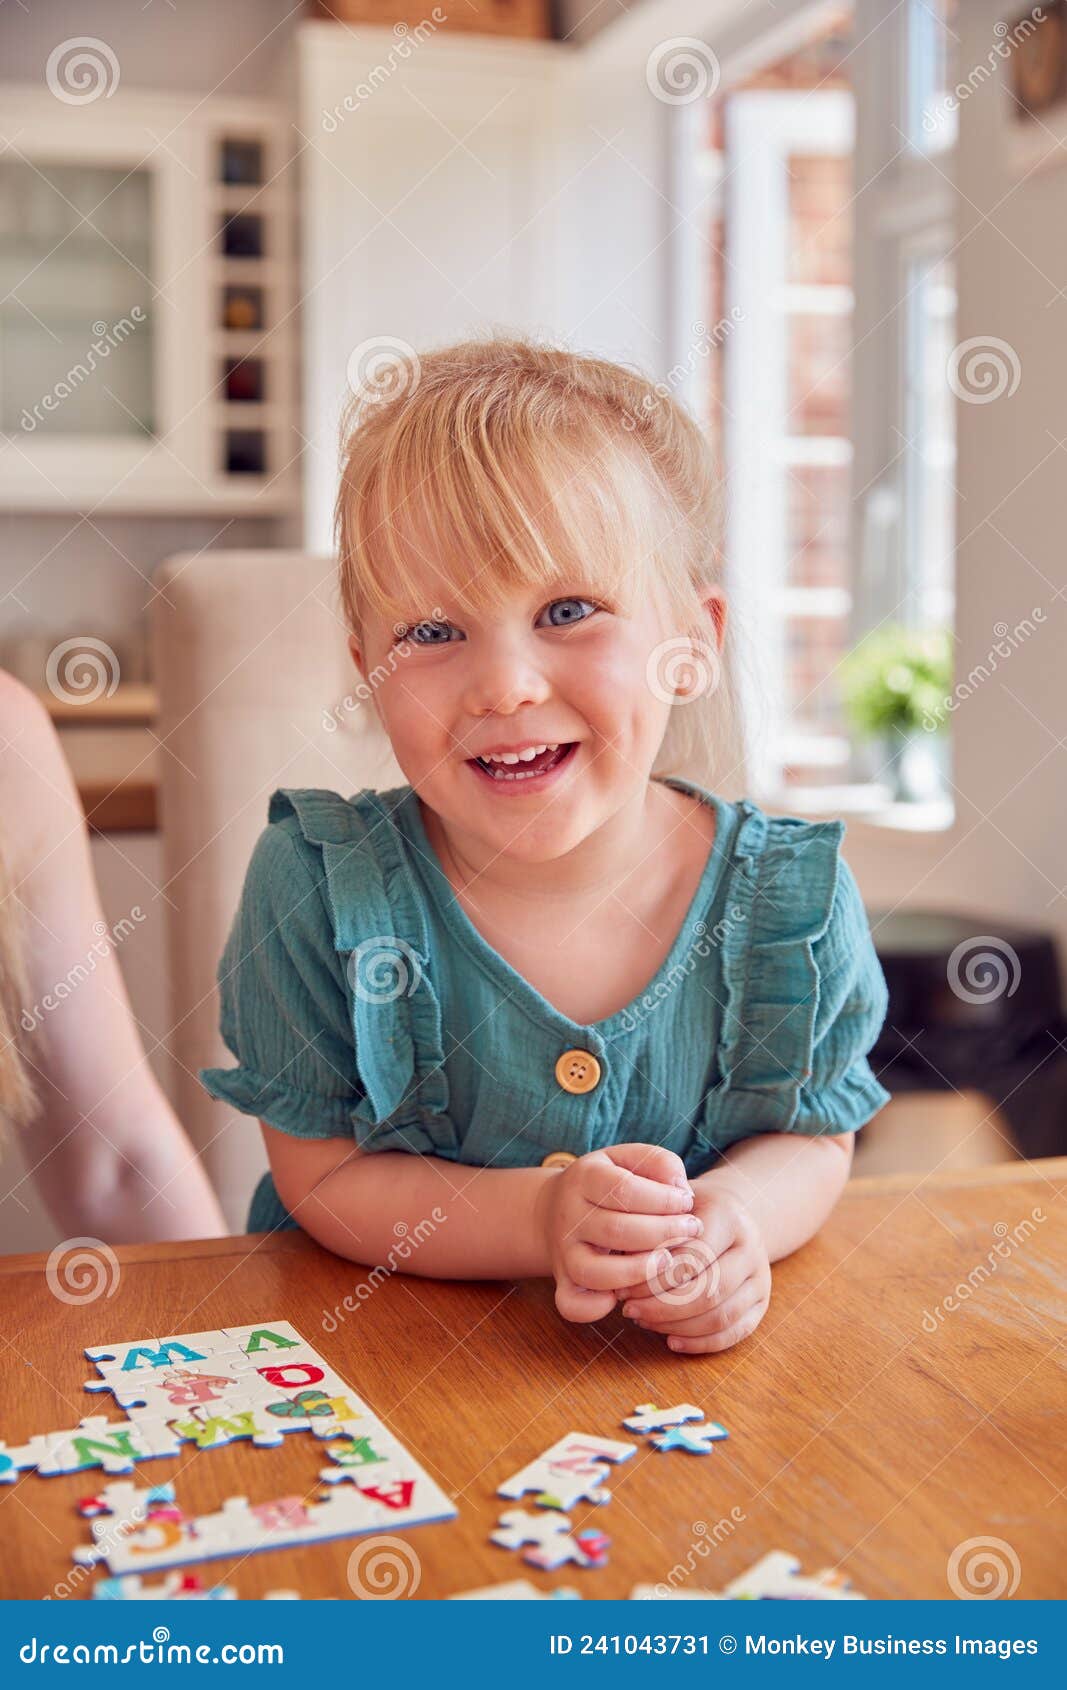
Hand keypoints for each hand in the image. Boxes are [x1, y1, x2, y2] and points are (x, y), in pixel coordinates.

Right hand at [539, 1143, 703, 1324]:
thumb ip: (659, 1163)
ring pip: (594, 1272)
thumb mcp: (629, 1159)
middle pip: (615, 1231)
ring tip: (667, 1262)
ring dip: (638, 1272)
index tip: (687, 1202)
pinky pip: (571, 1304)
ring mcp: (564, 1252)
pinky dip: (596, 1309)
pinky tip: (627, 1295)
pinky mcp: (563, 1280)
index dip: (663, 1199)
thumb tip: (681, 1188)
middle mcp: (569, 1216)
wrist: (554, 1207)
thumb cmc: (608, 1182)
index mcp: (585, 1178)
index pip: (624, 1190)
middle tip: (692, 1230)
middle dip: (663, 1234)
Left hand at [615, 1183, 770, 1352]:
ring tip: (643, 1321)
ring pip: (721, 1315)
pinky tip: (670, 1341)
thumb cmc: (689, 1209)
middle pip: (709, 1288)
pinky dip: (701, 1343)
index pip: (693, 1254)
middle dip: (663, 1305)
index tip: (623, 1284)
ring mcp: (760, 1278)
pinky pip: (734, 1333)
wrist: (733, 1214)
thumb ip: (650, 1223)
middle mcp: (751, 1247)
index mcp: (728, 1216)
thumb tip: (621, 1258)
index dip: (656, 1275)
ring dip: (677, 1325)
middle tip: (628, 1309)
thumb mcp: (671, 1201)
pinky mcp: (761, 1303)